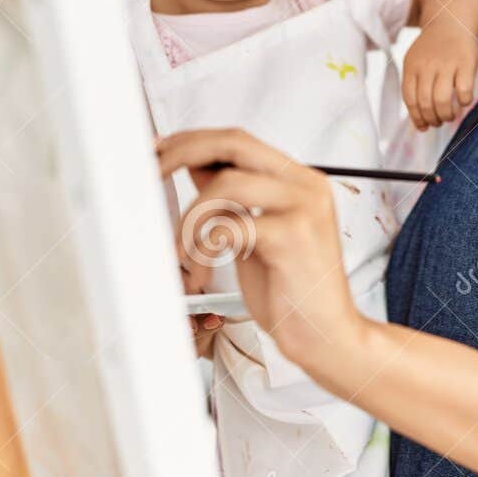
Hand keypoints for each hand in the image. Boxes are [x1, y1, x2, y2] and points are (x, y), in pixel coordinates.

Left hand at [156, 128, 363, 371]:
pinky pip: (230, 226)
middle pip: (234, 143)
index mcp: (298, 180)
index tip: (161, 152)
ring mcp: (303, 207)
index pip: (239, 140)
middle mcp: (306, 185)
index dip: (194, 141)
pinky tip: (200, 271)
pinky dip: (203, 248)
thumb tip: (196, 167)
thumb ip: (232, 201)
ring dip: (190, 217)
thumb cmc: (292, 291)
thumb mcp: (254, 236)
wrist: (326, 335)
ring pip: (227, 182)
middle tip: (151, 172)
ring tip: (180, 251)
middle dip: (183, 152)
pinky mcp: (293, 236)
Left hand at [401, 20, 477, 129]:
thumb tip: (419, 123)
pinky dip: (464, 101)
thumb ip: (415, 87)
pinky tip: (464, 101)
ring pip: (442, 100)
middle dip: (433, 119)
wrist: (452, 20)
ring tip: (450, 116)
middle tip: (439, 122)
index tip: (424, 127)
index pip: (410, 99)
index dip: (417, 118)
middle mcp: (427, 65)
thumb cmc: (434, 50)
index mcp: (412, 66)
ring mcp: (447, 64)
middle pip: (426, 102)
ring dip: (447, 115)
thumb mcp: (416, 62)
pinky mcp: (466, 63)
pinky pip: (464, 90)